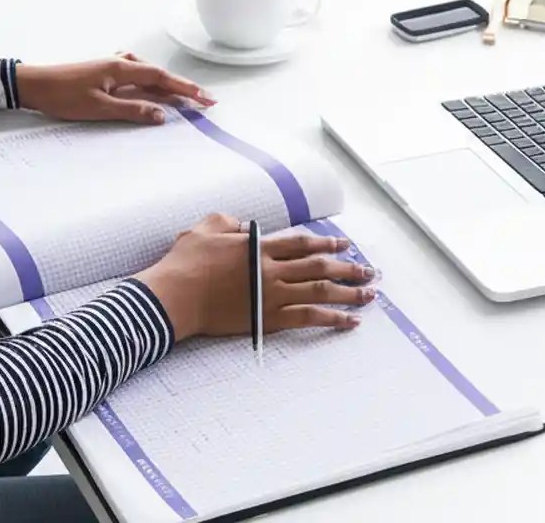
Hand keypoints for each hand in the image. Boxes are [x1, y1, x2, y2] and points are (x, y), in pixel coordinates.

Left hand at [16, 52, 215, 123]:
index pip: (161, 78)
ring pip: (147, 73)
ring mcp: (111, 66)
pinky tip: (148, 86)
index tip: (205, 98)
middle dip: (182, 87)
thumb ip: (132, 111)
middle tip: (204, 100)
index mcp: (121, 69)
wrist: (32, 84)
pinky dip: (149, 81)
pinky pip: (135, 75)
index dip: (185, 88)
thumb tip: (161, 115)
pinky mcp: (103, 72)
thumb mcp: (99, 109)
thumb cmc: (62, 96)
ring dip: (167, 84)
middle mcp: (119, 63)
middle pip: (158, 74)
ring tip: (183, 96)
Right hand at [137, 213, 377, 341]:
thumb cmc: (184, 263)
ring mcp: (272, 295)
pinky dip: (332, 319)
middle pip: (319, 266)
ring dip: (349, 292)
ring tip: (370, 294)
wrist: (175, 296)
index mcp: (258, 247)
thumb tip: (242, 225)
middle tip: (369, 270)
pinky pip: (308, 318)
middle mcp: (272, 269)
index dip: (326, 242)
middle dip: (347, 267)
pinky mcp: (267, 319)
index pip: (302, 243)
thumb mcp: (204, 228)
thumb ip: (227, 222)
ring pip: (320, 291)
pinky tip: (350, 321)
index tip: (344, 244)